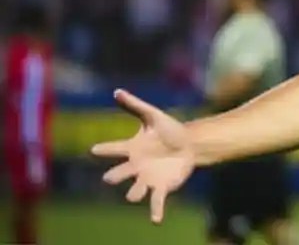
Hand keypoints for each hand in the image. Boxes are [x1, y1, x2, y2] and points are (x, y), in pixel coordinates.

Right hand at [90, 89, 195, 223]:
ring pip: (134, 191)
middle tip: (109, 178)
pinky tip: (156, 221)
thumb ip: (134, 106)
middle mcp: (135, 167)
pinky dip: (155, 212)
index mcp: (131, 149)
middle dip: (114, 176)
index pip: (113, 149)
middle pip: (118, 174)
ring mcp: (146, 179)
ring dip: (133, 194)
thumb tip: (117, 91)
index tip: (95, 149)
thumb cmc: (167, 130)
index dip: (104, 149)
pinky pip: (156, 202)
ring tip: (134, 195)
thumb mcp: (152, 116)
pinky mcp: (161, 187)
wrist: (189, 144)